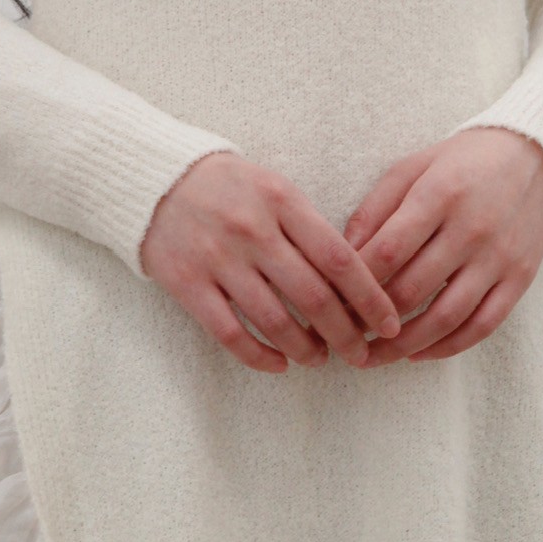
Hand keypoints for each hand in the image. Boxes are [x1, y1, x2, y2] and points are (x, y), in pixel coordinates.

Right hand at [141, 152, 402, 373]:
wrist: (153, 177)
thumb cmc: (228, 187)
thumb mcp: (274, 189)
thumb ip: (310, 229)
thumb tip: (356, 284)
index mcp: (282, 202)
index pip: (340, 259)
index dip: (370, 298)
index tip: (389, 323)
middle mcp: (253, 231)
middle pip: (314, 298)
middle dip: (346, 335)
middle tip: (361, 355)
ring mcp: (218, 259)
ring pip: (275, 321)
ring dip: (305, 350)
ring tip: (319, 360)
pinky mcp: (187, 284)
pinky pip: (230, 334)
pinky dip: (260, 357)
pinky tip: (279, 364)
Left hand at [344, 128, 542, 363]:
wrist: (538, 157)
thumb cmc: (462, 164)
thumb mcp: (413, 168)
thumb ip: (375, 209)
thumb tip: (342, 256)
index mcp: (440, 195)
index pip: (387, 251)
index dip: (354, 283)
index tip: (330, 301)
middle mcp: (472, 229)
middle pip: (412, 290)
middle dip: (371, 320)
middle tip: (344, 334)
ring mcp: (499, 258)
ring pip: (446, 318)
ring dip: (403, 346)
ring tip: (373, 357)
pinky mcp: (520, 278)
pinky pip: (482, 325)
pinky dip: (447, 347)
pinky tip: (418, 353)